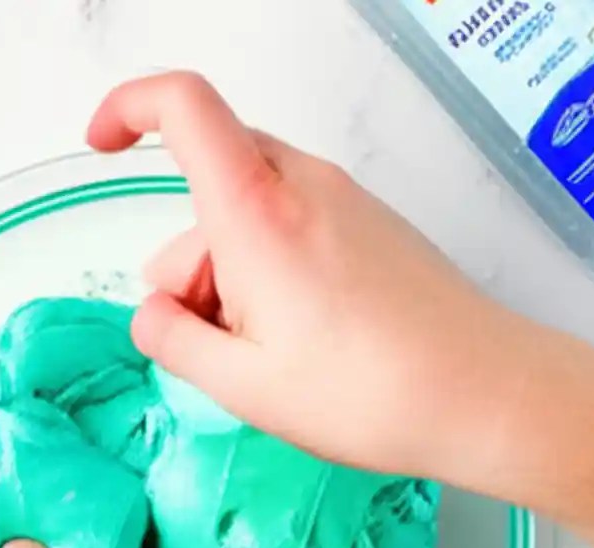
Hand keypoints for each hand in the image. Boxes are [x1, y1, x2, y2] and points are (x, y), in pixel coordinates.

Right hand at [86, 72, 535, 486]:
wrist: (490, 396)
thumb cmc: (373, 393)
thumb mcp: (241, 385)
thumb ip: (171, 339)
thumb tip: (153, 313)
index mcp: (258, 210)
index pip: (183, 105)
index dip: (128, 106)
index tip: (102, 143)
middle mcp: (303, 184)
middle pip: (209, 181)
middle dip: (188, 256)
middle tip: (212, 337)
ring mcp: (343, 199)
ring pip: (250, 207)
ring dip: (233, 270)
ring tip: (270, 352)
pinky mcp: (370, 223)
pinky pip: (293, 222)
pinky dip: (272, 268)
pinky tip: (304, 340)